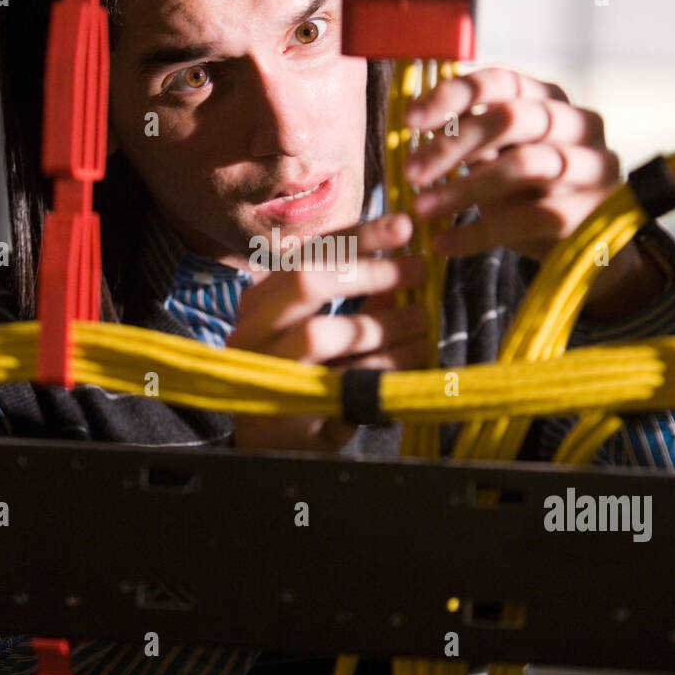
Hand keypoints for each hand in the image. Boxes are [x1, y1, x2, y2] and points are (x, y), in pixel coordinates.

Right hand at [228, 213, 428, 452]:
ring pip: (321, 333)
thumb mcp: (321, 328)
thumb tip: (405, 262)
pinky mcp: (285, 411)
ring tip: (422, 320)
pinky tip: (414, 357)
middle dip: (369, 272)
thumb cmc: (299, 376)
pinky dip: (383, 366)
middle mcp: (251, 331)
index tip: (404, 225)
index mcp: (259, 302)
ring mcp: (263, 370)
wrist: (268, 448)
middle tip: (418, 271)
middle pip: (306, 282)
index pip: (308, 254)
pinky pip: (340, 381)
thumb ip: (355, 298)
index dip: (358, 236)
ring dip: (382, 323)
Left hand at [403, 65, 662, 318]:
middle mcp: (577, 123)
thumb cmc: (532, 188)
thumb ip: (469, 136)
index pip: (501, 81)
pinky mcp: (586, 211)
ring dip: (463, 189)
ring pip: (522, 166)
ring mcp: (588, 166)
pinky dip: (479, 233)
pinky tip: (445, 243)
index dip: (453, 96)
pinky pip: (527, 219)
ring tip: (421, 209)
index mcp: (549, 97)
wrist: (589, 242)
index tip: (410, 119)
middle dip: (454, 145)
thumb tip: (413, 123)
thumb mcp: (502, 154)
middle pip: (511, 118)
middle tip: (410, 172)